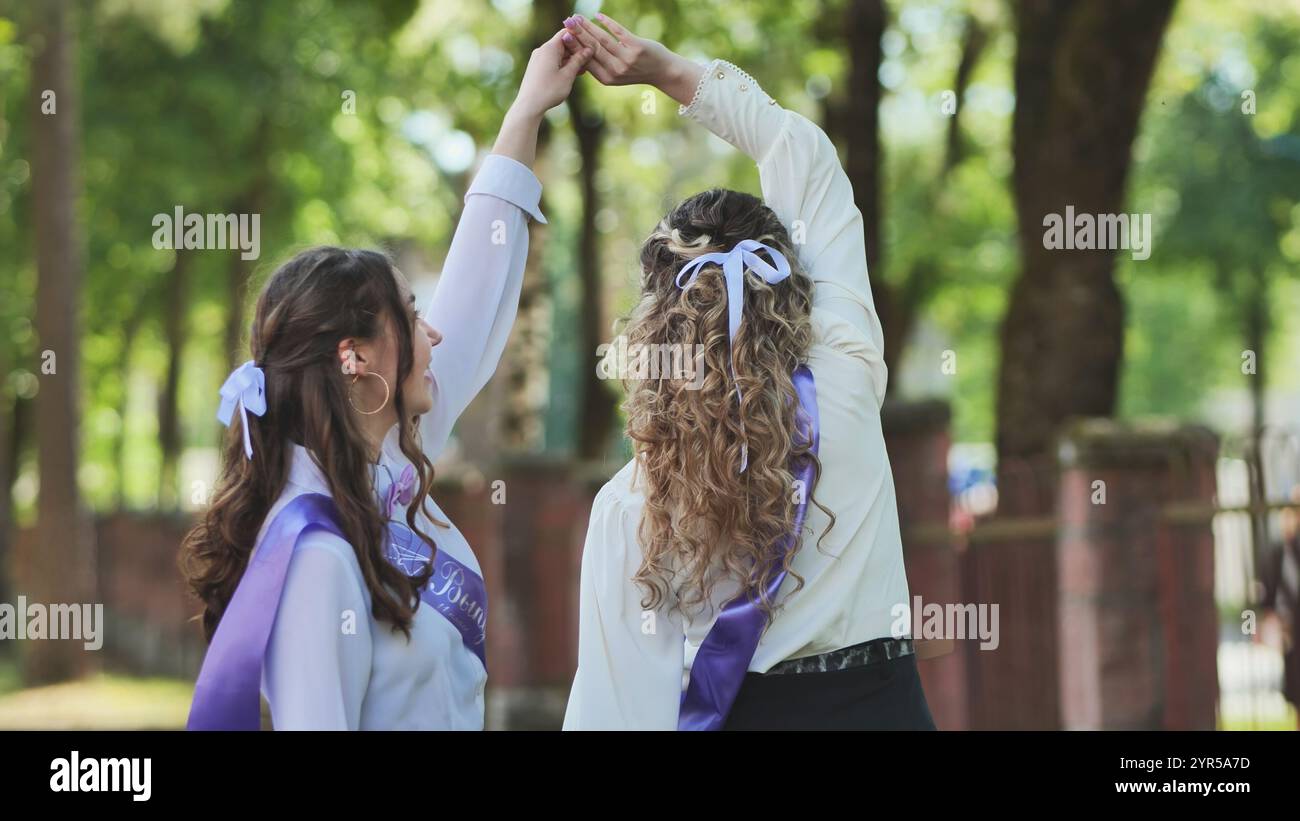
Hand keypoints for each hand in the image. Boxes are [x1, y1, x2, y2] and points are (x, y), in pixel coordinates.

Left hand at [511, 29, 592, 120]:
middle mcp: (542, 50)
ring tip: (583, 68)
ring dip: (570, 59)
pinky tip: (571, 73)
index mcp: (549, 48)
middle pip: (562, 43)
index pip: (566, 33)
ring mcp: (537, 58)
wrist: (529, 105)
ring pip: (558, 54)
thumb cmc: (549, 90)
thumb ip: (578, 60)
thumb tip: (588, 49)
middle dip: (576, 50)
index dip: (579, 36)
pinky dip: (562, 65)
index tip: (590, 42)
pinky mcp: (536, 67)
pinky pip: (552, 61)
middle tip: (590, 58)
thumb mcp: (568, 75)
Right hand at [559, 13, 702, 105]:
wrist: (662, 72)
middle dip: (578, 33)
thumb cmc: (636, 70)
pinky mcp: (637, 47)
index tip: (563, 34)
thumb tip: (580, 49)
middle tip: (567, 21)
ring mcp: (627, 59)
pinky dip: (607, 22)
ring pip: (602, 39)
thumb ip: (600, 64)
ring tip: (578, 17)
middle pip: (591, 48)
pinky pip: (618, 31)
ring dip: (589, 26)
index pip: (586, 60)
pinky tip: (599, 15)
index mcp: (606, 79)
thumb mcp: (615, 73)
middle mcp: (615, 70)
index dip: (574, 47)